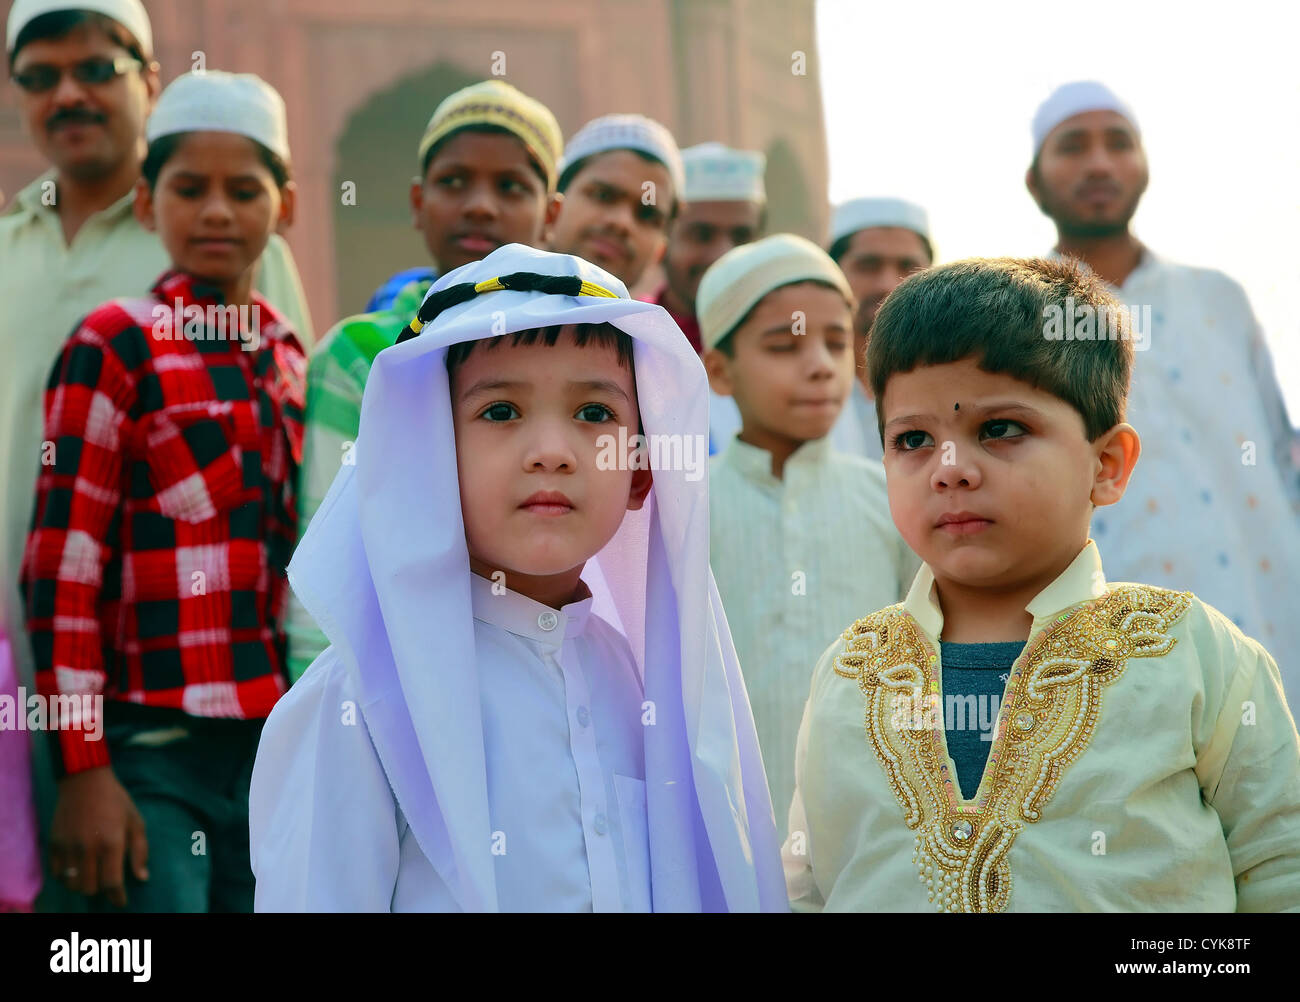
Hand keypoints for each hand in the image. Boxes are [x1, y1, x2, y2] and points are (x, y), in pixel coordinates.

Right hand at [50, 766, 148, 906]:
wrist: (85, 781)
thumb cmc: (116, 801)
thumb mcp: (136, 822)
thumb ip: (140, 851)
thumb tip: (143, 877)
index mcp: (111, 842)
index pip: (112, 882)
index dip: (117, 897)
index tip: (121, 901)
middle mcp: (87, 847)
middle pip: (90, 888)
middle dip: (100, 890)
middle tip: (106, 882)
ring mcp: (68, 846)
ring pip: (72, 884)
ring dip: (83, 885)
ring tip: (92, 875)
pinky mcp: (54, 844)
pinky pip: (56, 873)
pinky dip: (66, 877)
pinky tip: (76, 869)